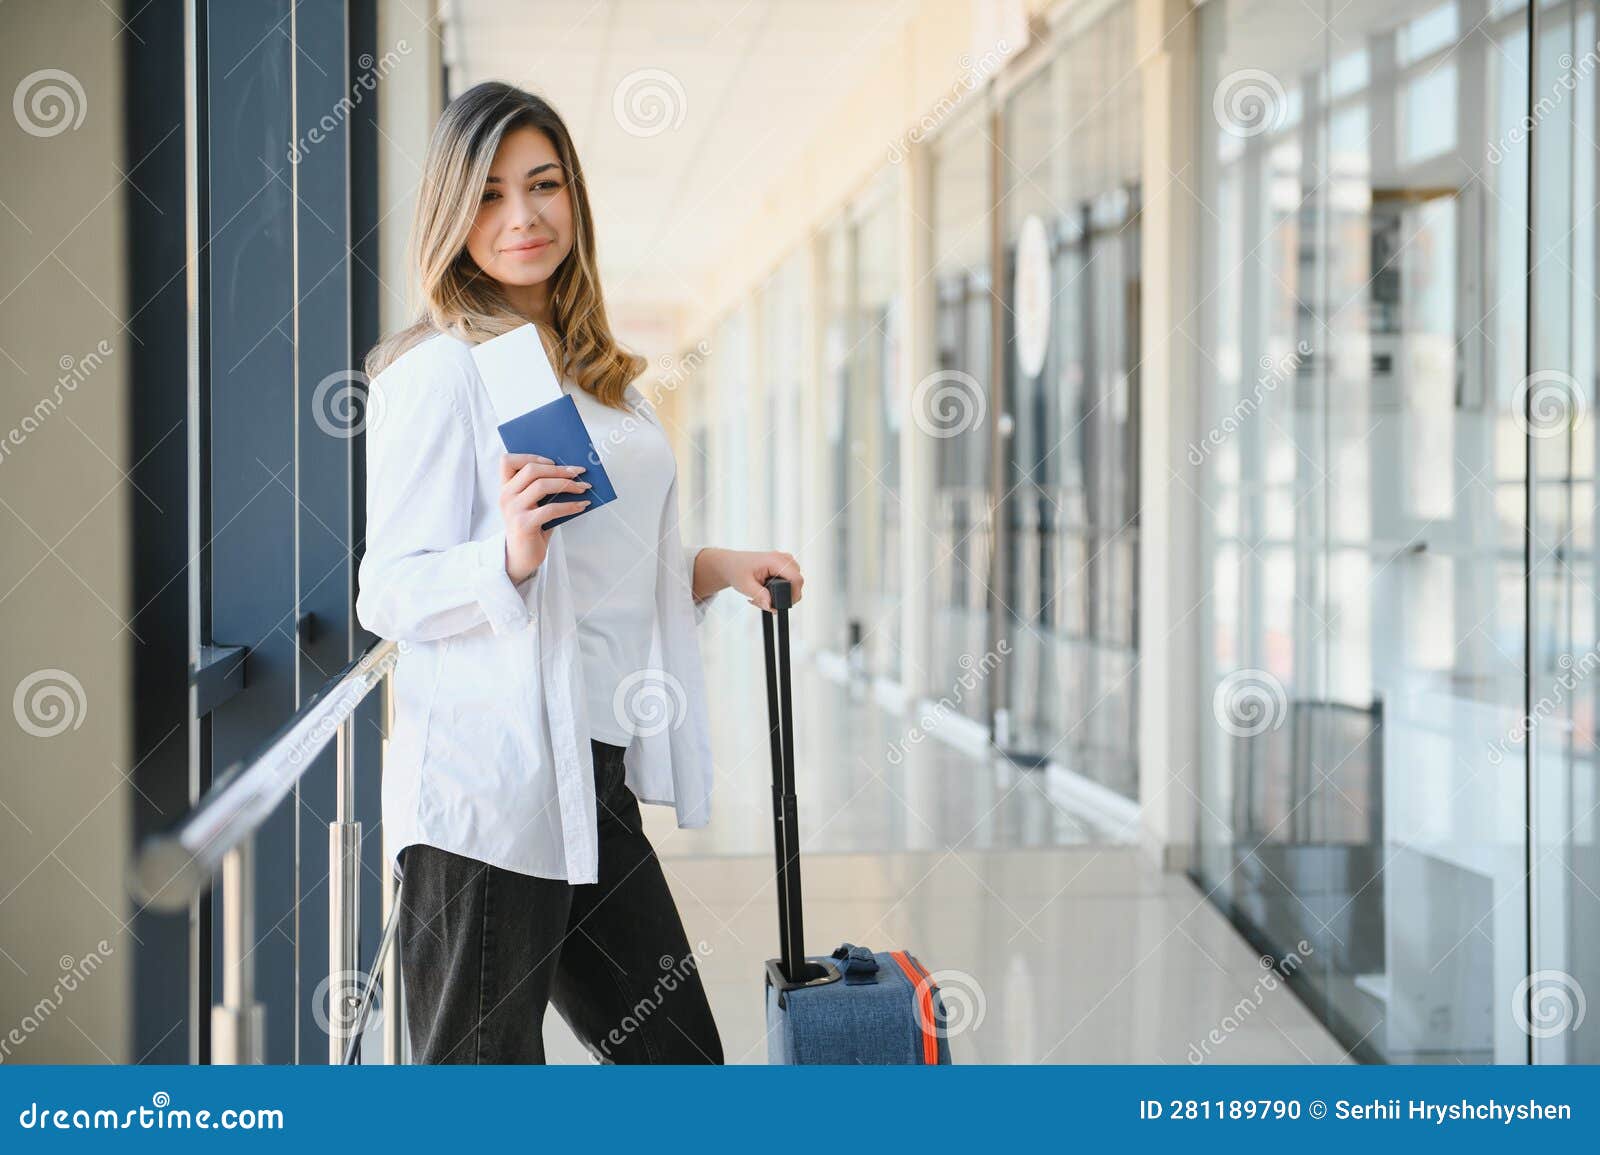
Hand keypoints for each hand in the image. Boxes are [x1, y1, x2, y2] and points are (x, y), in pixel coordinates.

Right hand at [500, 452, 590, 583]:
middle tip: (579, 472)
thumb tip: (571, 472)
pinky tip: (582, 505)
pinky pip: (551, 509)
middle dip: (559, 469)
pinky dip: (571, 505)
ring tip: (584, 488)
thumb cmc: (531, 527)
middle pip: (532, 470)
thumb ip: (541, 488)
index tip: (553, 462)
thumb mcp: (532, 504)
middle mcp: (506, 496)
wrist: (521, 558)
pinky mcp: (524, 524)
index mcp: (506, 488)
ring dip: (568, 484)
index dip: (530, 456)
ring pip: (541, 485)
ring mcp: (513, 510)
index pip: (508, 460)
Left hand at [712, 549, 803, 611]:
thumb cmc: (737, 570)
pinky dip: (780, 591)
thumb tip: (771, 606)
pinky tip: (765, 592)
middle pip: (797, 583)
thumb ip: (759, 595)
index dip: (793, 596)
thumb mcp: (745, 585)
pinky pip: (789, 582)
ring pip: (793, 584)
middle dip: (783, 598)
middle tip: (763, 602)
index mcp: (775, 560)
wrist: (731, 564)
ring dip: (780, 596)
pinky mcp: (784, 566)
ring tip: (762, 597)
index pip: (796, 579)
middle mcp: (783, 559)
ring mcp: (785, 561)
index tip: (778, 606)